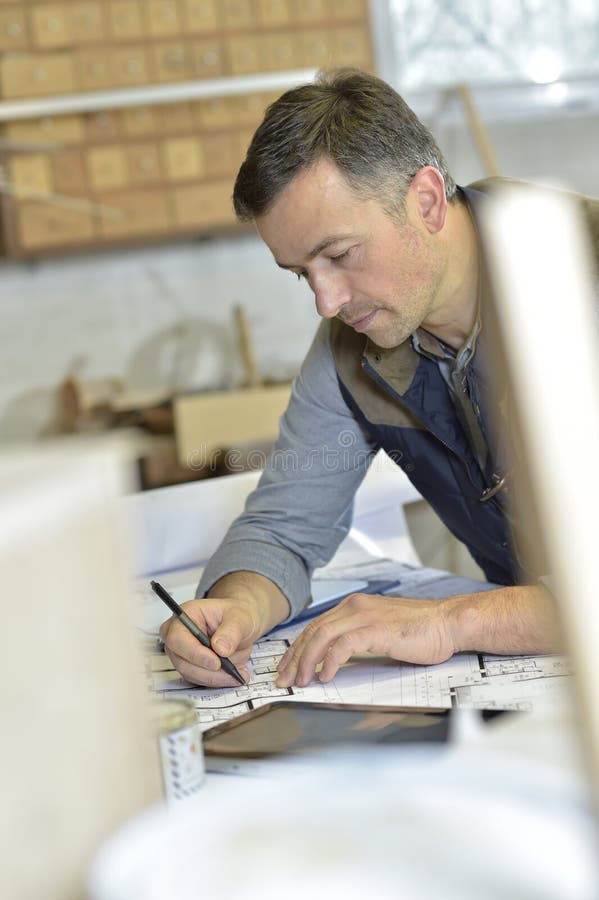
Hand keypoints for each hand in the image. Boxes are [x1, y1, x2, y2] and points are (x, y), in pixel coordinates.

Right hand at [159, 596, 258, 687]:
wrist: (241, 625)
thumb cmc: (236, 615)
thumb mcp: (240, 618)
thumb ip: (231, 632)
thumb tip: (221, 648)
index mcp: (186, 615)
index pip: (178, 638)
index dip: (195, 653)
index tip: (216, 662)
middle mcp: (179, 634)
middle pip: (182, 661)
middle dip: (208, 671)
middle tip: (231, 672)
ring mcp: (182, 652)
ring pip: (190, 674)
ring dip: (214, 677)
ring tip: (236, 672)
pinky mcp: (190, 666)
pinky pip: (199, 680)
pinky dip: (216, 680)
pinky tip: (231, 675)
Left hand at [276, 592, 455, 686]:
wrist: (449, 623)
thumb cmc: (421, 631)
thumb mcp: (381, 631)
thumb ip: (358, 639)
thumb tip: (334, 660)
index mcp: (355, 606)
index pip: (316, 626)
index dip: (298, 648)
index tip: (287, 667)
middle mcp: (356, 606)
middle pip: (313, 631)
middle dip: (295, 657)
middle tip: (285, 679)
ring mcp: (366, 616)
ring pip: (322, 636)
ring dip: (307, 661)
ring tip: (301, 681)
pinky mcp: (377, 629)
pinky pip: (343, 645)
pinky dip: (329, 661)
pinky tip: (325, 676)